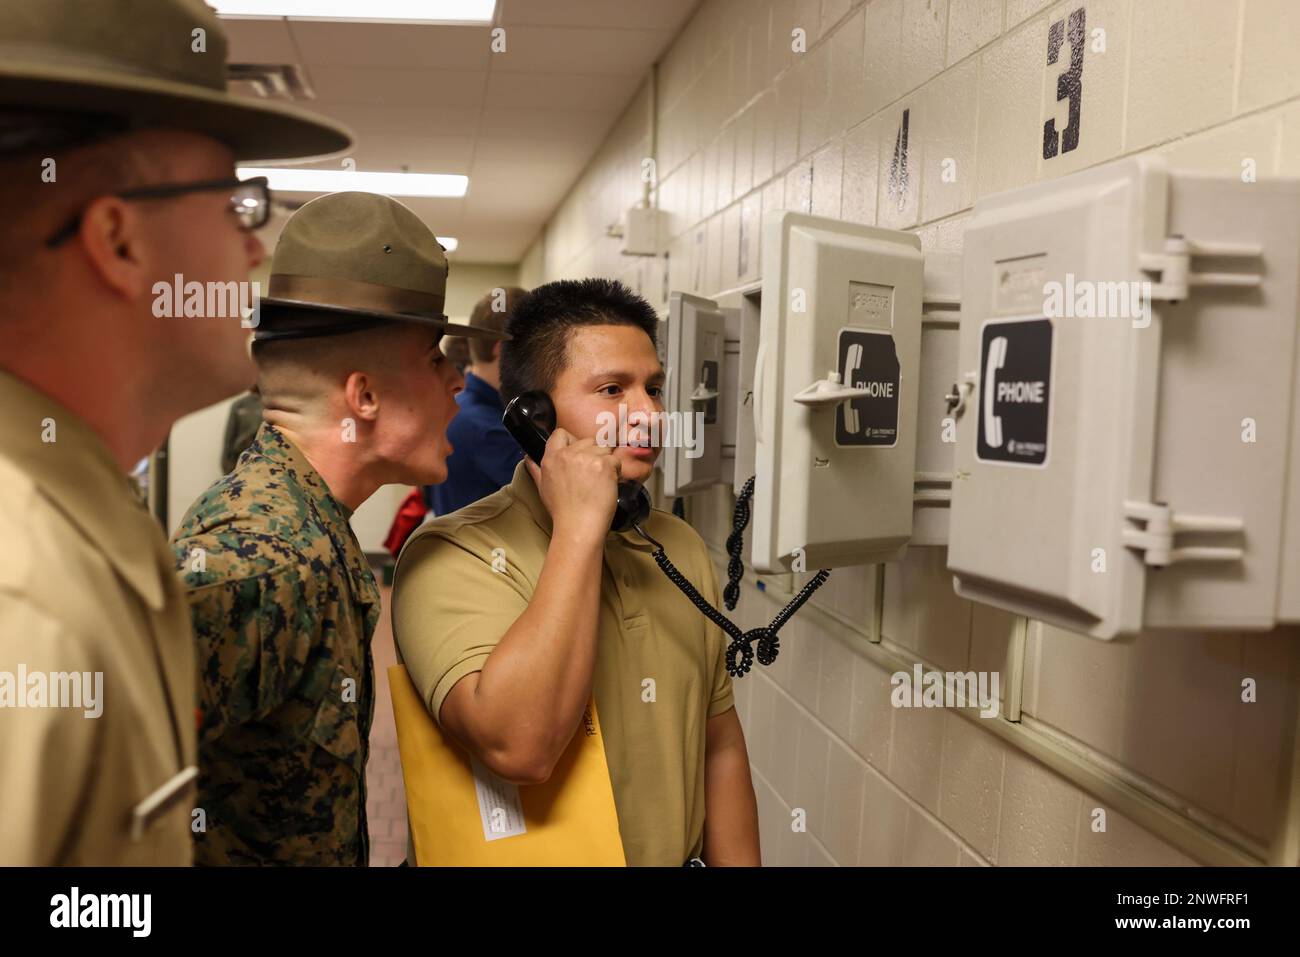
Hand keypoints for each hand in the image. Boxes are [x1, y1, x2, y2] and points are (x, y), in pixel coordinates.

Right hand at [525, 428, 619, 542]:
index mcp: (551, 458)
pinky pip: (615, 460)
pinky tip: (607, 485)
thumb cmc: (562, 511)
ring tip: (599, 482)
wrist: (578, 526)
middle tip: (591, 474)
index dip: (572, 440)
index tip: (578, 454)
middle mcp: (567, 455)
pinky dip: (615, 471)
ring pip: (603, 449)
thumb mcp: (542, 488)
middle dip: (593, 454)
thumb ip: (536, 470)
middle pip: (587, 440)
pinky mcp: (603, 465)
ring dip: (605, 462)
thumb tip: (528, 458)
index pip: (561, 433)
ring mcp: (586, 458)